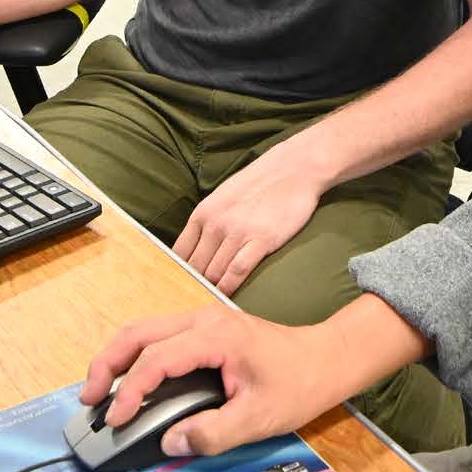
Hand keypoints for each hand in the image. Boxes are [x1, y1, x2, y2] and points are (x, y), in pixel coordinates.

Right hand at [82, 305, 344, 458]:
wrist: (327, 358)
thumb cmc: (299, 383)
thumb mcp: (258, 418)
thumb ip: (212, 433)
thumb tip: (170, 442)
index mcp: (215, 336)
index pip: (156, 359)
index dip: (131, 391)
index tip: (118, 420)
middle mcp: (202, 320)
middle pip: (137, 333)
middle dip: (107, 364)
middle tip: (89, 400)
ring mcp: (202, 321)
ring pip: (144, 330)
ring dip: (118, 358)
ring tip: (101, 393)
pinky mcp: (205, 331)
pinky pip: (159, 337)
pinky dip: (136, 356)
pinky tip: (131, 382)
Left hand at [173, 141, 329, 295]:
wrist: (294, 169)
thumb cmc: (260, 184)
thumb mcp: (223, 197)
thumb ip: (208, 221)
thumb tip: (196, 250)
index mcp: (203, 213)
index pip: (178, 253)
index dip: (177, 274)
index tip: (181, 286)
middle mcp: (215, 223)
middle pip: (195, 267)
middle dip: (194, 286)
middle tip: (197, 300)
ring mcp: (237, 232)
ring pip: (213, 272)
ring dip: (212, 290)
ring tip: (212, 303)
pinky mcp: (261, 239)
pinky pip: (237, 271)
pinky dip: (229, 288)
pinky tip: (228, 297)